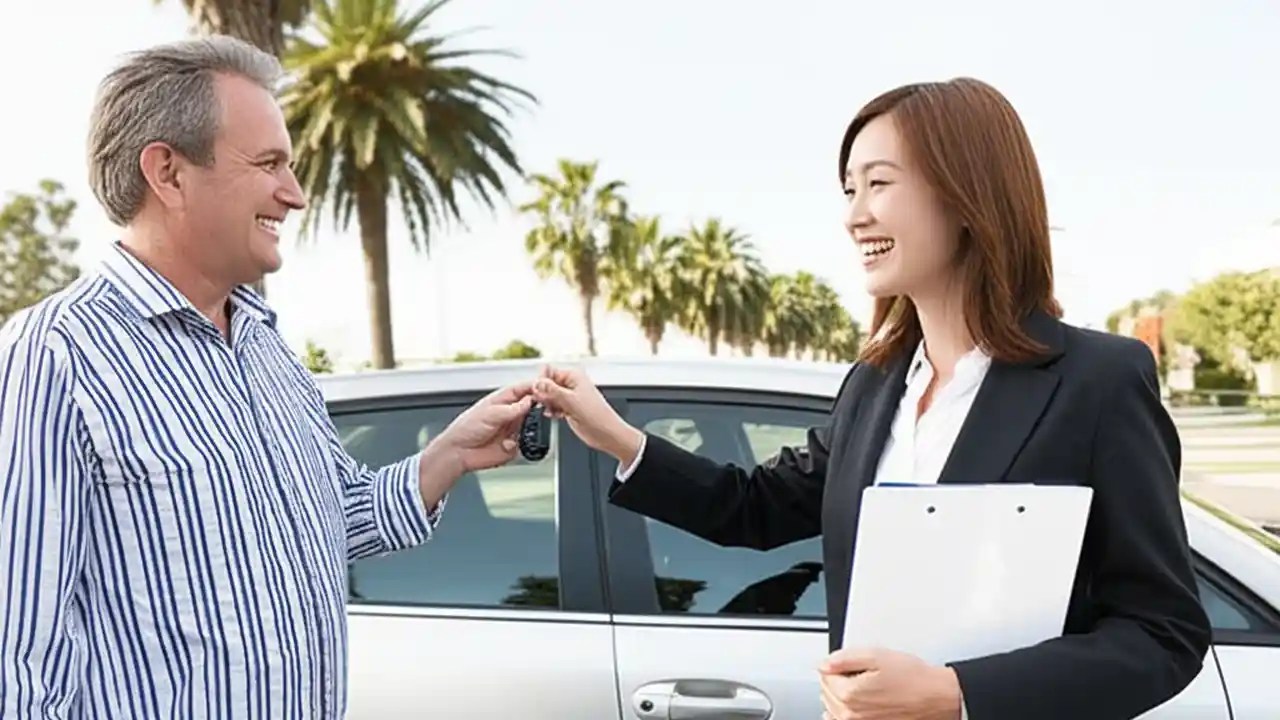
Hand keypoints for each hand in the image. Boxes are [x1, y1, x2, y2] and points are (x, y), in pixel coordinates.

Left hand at [427, 381, 535, 477]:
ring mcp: (513, 430)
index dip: (535, 387)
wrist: (458, 453)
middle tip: (541, 411)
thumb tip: (529, 401)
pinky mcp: (513, 446)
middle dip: (538, 409)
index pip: (523, 389)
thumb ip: (511, 408)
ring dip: (530, 429)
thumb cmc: (465, 429)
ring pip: (533, 427)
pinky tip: (507, 444)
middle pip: (532, 407)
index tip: (545, 389)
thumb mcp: (489, 414)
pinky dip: (521, 444)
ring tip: (518, 432)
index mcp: (502, 401)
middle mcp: (509, 414)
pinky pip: (526, 444)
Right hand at [531, 365, 642, 464]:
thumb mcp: (570, 401)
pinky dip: (552, 410)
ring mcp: (570, 397)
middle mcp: (572, 384)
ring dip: (547, 404)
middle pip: (547, 384)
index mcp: (574, 376)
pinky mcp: (569, 408)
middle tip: (545, 404)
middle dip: (543, 394)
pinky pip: (554, 406)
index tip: (536, 393)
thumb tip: (537, 382)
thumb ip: (551, 391)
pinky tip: (556, 415)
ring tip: (553, 410)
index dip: (540, 382)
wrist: (606, 434)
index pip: (549, 372)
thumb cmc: (597, 417)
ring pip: (549, 396)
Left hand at [818, 647, 960, 719]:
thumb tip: (824, 664)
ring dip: (842, 697)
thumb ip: (844, 659)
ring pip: (833, 709)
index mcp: (849, 694)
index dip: (839, 666)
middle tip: (862, 675)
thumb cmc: (913, 679)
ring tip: (866, 689)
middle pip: (827, 693)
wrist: (937, 699)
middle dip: (839, 681)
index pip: (824, 676)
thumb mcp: (877, 656)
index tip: (853, 665)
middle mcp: (851, 716)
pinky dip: (846, 713)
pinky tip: (862, 704)